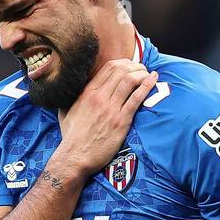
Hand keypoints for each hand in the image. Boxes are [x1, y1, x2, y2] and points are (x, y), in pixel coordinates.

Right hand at [54, 59, 156, 178]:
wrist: (76, 156)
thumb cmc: (71, 137)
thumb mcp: (65, 111)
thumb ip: (71, 98)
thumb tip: (70, 90)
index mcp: (87, 92)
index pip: (108, 68)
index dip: (123, 63)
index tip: (130, 65)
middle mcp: (99, 97)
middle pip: (121, 71)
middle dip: (135, 66)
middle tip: (141, 69)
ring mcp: (111, 108)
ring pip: (130, 81)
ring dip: (142, 74)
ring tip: (148, 75)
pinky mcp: (121, 121)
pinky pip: (136, 98)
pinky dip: (147, 86)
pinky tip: (153, 80)